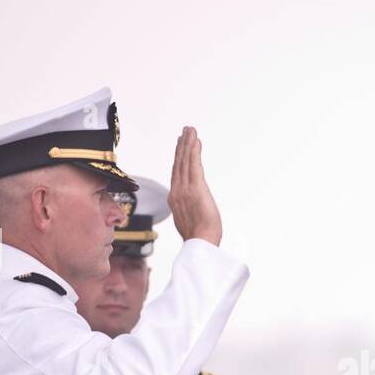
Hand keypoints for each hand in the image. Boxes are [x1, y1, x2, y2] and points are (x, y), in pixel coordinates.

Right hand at [167, 126, 222, 245]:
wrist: (199, 244)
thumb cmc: (198, 239)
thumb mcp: (189, 223)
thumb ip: (188, 212)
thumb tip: (190, 212)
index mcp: (175, 199)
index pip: (177, 174)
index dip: (178, 159)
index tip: (180, 147)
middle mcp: (177, 191)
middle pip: (179, 164)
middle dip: (182, 146)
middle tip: (185, 132)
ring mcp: (185, 189)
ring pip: (185, 161)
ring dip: (187, 143)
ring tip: (190, 130)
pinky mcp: (196, 187)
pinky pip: (194, 163)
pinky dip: (194, 150)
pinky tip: (195, 140)